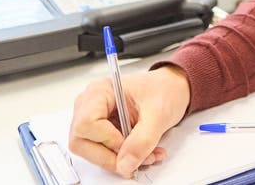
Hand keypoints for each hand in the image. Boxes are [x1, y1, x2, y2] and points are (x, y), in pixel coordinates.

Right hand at [69, 65, 190, 178]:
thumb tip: (125, 165)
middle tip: (139, 158)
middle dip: (111, 157)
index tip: (128, 143)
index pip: (86, 124)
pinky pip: (102, 153)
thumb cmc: (164, 89)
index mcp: (100, 91)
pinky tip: (143, 153)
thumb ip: (142, 140)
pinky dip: (123, 159)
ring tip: (147, 155)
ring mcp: (93, 120)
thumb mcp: (159, 113)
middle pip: (82, 142)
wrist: (172, 89)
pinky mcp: (100, 132)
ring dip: (119, 161)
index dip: (107, 140)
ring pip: (91, 152)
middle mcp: (90, 105)